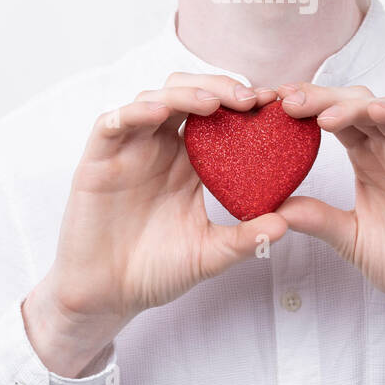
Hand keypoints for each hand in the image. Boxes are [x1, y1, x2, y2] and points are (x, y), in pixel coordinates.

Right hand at [22, 74, 286, 376]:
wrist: (107, 297)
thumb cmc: (155, 272)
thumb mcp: (209, 254)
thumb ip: (245, 239)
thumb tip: (287, 224)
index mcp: (190, 161)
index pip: (218, 114)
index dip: (244, 103)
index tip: (277, 104)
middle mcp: (160, 146)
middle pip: (188, 93)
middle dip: (220, 87)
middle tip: (251, 99)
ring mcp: (129, 149)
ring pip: (154, 98)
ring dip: (184, 94)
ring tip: (215, 104)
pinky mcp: (98, 160)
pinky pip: (112, 123)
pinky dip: (136, 112)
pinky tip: (160, 113)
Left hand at [274, 84, 384, 355]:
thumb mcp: (349, 237)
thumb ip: (316, 218)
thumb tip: (271, 207)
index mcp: (367, 159)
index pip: (334, 119)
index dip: (307, 106)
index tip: (273, 103)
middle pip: (355, 105)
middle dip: (321, 97)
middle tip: (288, 102)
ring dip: (354, 104)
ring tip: (324, 115)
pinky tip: (376, 112)